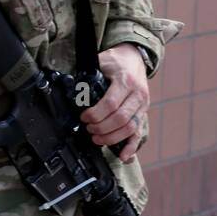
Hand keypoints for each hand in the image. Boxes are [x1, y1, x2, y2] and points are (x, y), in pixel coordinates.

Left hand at [79, 44, 148, 161]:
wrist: (134, 58)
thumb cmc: (115, 61)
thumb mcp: (101, 62)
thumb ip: (89, 77)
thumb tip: (73, 92)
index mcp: (126, 81)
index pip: (110, 103)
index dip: (95, 114)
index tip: (84, 117)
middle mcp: (138, 94)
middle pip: (120, 118)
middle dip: (101, 128)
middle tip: (89, 129)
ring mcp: (143, 105)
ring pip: (130, 128)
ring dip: (111, 138)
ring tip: (97, 139)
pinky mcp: (143, 113)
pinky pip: (139, 133)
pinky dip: (131, 146)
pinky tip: (123, 156)